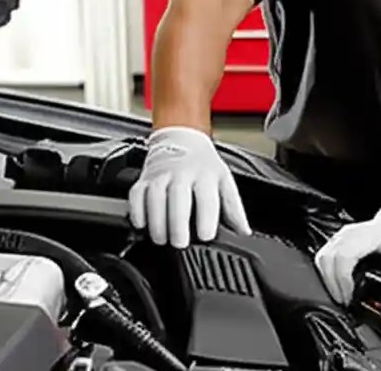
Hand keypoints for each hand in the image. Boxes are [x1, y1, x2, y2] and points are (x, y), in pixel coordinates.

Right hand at [127, 126, 250, 246]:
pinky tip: (142, 225)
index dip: (206, 218)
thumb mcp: (224, 181)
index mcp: (206, 175)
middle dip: (177, 223)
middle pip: (178, 196)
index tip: (206, 236)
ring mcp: (161, 175)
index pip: (207, 197)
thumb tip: (243, 231)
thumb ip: (234, 208)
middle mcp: (182, 173)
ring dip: (156, 221)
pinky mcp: (144, 179)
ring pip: (155, 196)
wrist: (182, 138)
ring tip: (161, 239)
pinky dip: (137, 211)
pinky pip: (136, 194)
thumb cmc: (204, 164)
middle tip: (180, 243)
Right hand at [313, 206, 380, 304]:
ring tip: (341, 295)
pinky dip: (327, 273)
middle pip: (328, 258)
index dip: (343, 280)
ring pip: (323, 257)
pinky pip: (324, 256)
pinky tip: (338, 284)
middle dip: (333, 285)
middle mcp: (350, 232)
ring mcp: (341, 234)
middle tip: (344, 301)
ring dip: (328, 280)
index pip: (344, 256)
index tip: (349, 298)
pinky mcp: (337, 239)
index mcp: (367, 235)